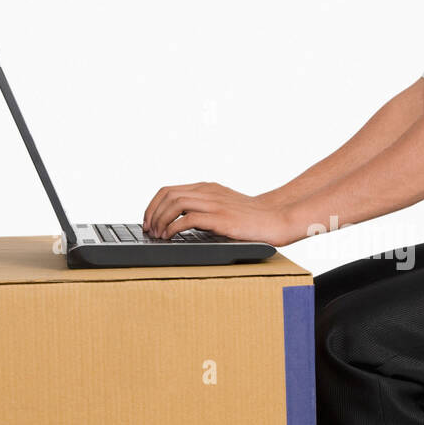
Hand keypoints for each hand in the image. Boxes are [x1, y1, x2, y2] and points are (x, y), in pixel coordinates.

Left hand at [142, 182, 292, 244]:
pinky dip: (173, 228)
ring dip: (160, 220)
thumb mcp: (223, 205)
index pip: (169, 190)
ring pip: (174, 203)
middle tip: (149, 229)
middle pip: (168, 194)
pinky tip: (170, 237)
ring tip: (157, 234)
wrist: (275, 218)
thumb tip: (179, 221)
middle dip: (152, 212)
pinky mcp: (220, 218)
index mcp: (207, 187)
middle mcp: (208, 191)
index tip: (149, 220)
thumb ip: (204, 207)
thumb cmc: (251, 217)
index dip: (153, 205)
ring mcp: (214, 203)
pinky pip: (188, 218)